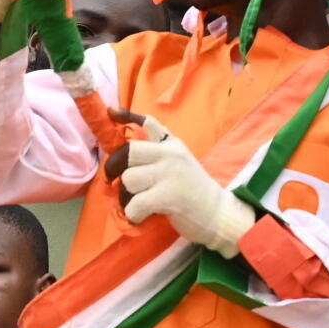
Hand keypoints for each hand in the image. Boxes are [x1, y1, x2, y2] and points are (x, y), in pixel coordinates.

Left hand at [118, 122, 258, 254]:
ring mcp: (170, 174)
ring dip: (126, 197)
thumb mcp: (180, 159)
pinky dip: (133, 214)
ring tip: (137, 203)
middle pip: (129, 152)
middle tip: (116, 181)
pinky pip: (135, 204)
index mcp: (172, 144)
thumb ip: (160, 145)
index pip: (148, 123)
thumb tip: (138, 127)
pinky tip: (142, 216)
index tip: (110, 111)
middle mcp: (171, 154)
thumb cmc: (194, 189)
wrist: (218, 213)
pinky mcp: (168, 196)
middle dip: (115, 168)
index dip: (126, 116)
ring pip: (129, 179)